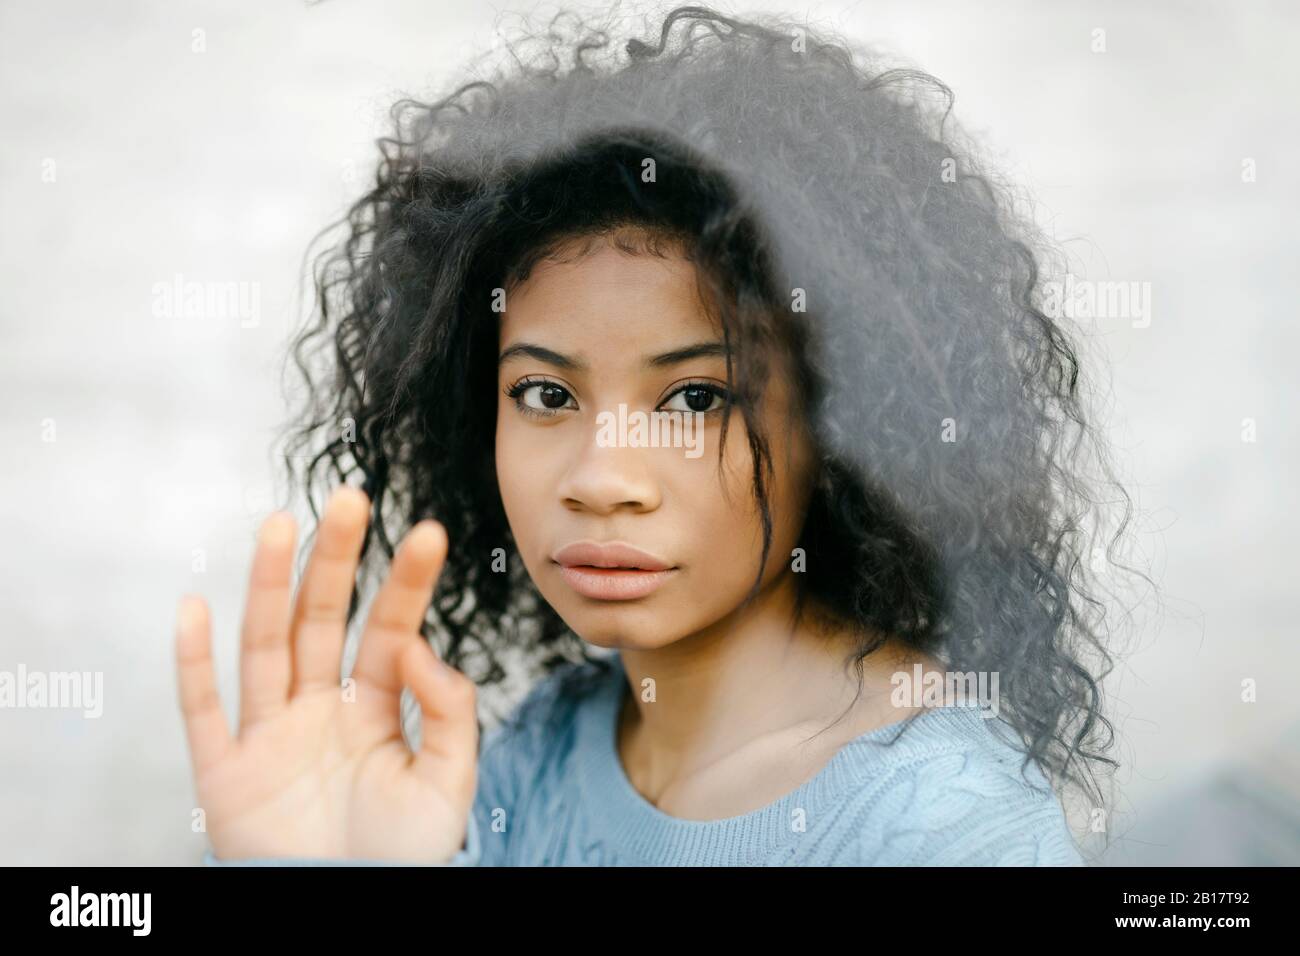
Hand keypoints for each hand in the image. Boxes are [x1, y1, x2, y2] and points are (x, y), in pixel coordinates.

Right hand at [175, 486, 477, 862]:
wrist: (350, 914)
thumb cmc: (402, 858)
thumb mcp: (449, 783)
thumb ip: (449, 712)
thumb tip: (421, 645)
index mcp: (375, 710)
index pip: (390, 631)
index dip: (406, 584)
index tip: (429, 532)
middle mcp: (320, 709)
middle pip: (322, 620)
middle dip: (335, 560)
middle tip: (351, 497)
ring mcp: (271, 735)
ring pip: (265, 646)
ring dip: (269, 586)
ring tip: (281, 523)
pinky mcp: (226, 773)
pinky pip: (203, 711)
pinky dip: (192, 663)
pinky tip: (194, 606)